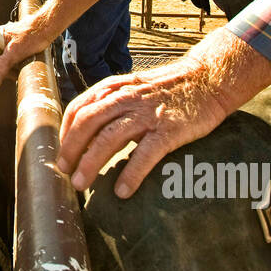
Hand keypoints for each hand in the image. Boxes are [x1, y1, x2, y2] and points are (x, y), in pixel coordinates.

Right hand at [0, 15, 52, 86]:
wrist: (47, 28)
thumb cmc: (32, 36)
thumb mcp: (16, 53)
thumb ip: (2, 66)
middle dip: (1, 71)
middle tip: (14, 74)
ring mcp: (1, 44)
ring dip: (8, 70)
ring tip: (20, 68)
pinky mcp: (10, 48)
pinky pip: (6, 62)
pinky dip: (13, 67)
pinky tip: (22, 65)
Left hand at [56, 61, 230, 198]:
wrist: (208, 79)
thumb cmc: (169, 88)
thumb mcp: (133, 87)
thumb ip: (111, 102)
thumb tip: (88, 129)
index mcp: (114, 88)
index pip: (79, 108)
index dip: (65, 133)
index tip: (62, 154)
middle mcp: (126, 98)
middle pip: (88, 123)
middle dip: (71, 150)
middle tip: (64, 172)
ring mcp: (147, 114)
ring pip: (109, 137)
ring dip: (91, 163)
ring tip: (81, 185)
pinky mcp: (169, 129)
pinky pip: (145, 153)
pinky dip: (131, 173)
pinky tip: (123, 191)